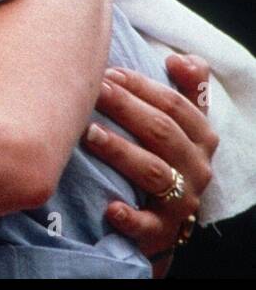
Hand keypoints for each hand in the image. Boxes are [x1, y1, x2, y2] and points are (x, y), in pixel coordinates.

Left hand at [82, 54, 217, 276]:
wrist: (160, 218)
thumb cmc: (161, 155)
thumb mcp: (180, 122)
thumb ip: (186, 88)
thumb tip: (179, 58)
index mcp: (200, 137)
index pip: (174, 105)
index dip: (142, 86)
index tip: (107, 71)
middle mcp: (196, 168)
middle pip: (162, 132)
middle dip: (126, 108)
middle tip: (92, 91)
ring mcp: (180, 200)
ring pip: (153, 171)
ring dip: (121, 151)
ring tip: (89, 133)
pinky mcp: (161, 231)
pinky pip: (147, 224)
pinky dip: (129, 216)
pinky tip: (109, 206)